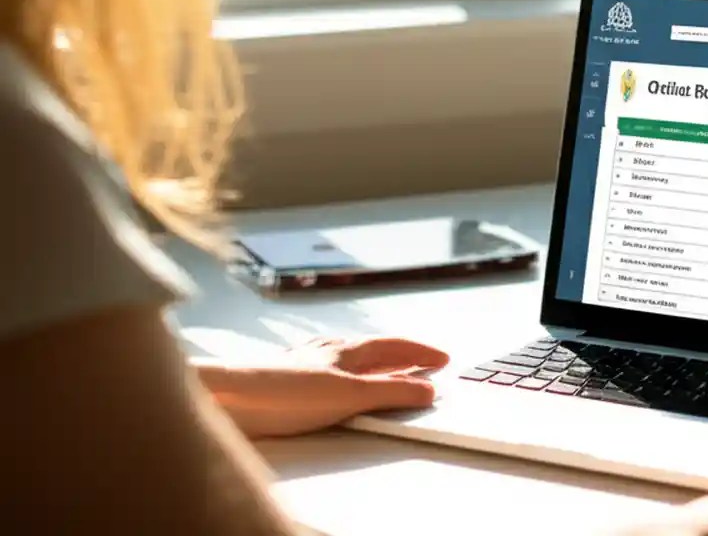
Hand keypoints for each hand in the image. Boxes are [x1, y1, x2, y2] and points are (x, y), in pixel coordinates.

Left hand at [198, 336, 449, 438]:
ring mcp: (306, 362)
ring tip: (389, 372)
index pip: (395, 346)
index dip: (421, 352)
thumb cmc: (285, 393)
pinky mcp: (287, 378)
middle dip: (403, 358)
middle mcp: (328, 351)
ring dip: (376, 365)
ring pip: (350, 359)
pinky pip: (329, 369)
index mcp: (347, 351)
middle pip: (375, 351)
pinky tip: (337, 381)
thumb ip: (390, 392)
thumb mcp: (349, 396)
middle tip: (425, 365)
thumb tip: (427, 388)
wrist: (230, 396)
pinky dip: (348, 374)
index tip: (443, 359)